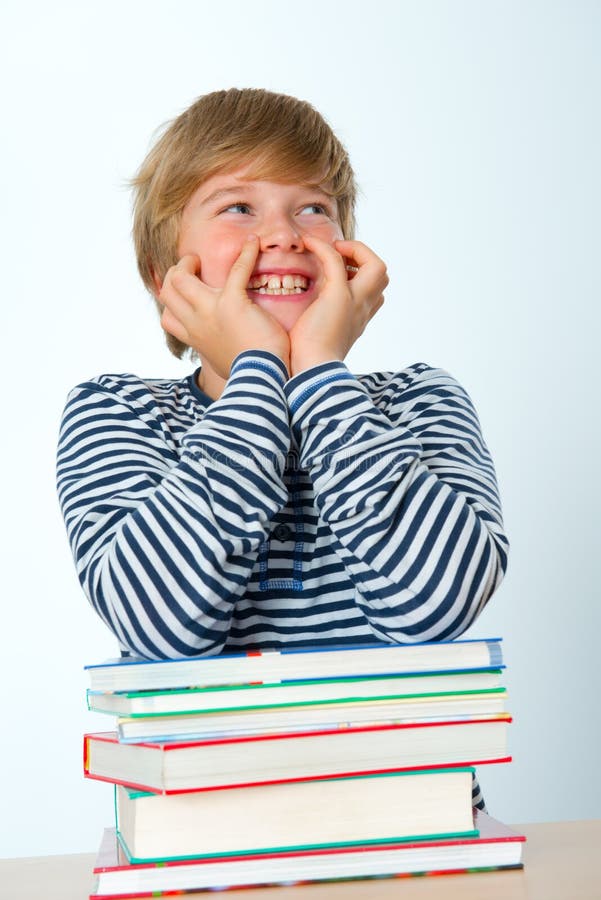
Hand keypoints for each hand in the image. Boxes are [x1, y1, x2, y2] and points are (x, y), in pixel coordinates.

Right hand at [159, 235, 290, 377]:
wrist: (260, 379)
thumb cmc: (248, 374)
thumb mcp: (222, 365)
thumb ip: (216, 354)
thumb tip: (217, 356)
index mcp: (195, 338)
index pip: (167, 317)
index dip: (171, 301)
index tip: (183, 291)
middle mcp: (196, 323)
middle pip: (167, 291)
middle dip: (176, 274)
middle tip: (193, 267)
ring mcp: (210, 311)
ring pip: (180, 278)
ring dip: (189, 262)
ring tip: (204, 258)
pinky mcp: (233, 303)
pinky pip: (236, 270)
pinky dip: (246, 254)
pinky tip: (253, 243)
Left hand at [288, 236, 387, 375]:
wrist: (312, 372)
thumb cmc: (310, 361)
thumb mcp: (323, 339)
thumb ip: (325, 324)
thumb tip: (311, 318)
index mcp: (359, 320)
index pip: (375, 293)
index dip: (360, 277)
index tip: (337, 274)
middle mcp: (363, 310)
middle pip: (383, 277)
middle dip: (364, 260)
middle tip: (338, 258)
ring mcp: (355, 301)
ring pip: (376, 265)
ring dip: (354, 250)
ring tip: (332, 250)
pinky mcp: (338, 296)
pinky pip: (336, 260)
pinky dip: (324, 247)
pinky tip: (308, 243)